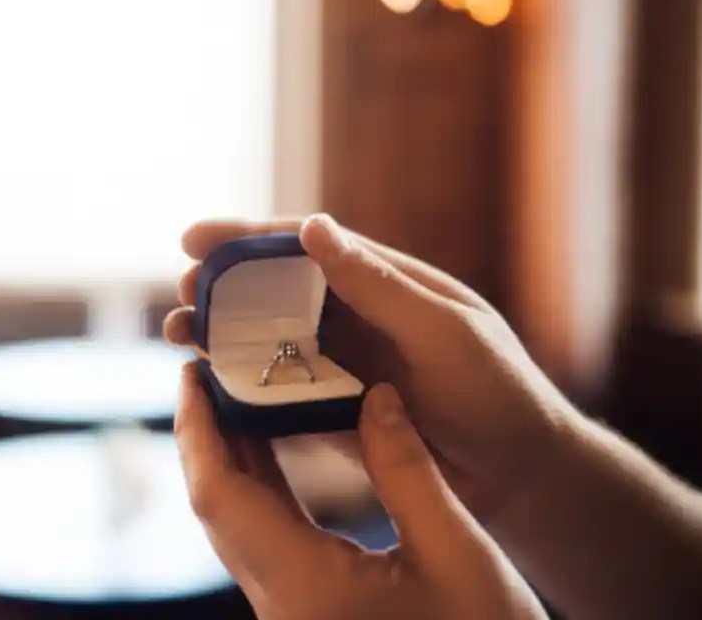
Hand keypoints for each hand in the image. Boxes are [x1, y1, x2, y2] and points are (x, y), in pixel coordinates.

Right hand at [163, 214, 576, 521]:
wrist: (523, 475)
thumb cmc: (497, 392)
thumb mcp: (440, 331)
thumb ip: (375, 283)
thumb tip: (311, 225)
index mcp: (386, 282)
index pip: (305, 246)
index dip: (247, 238)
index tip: (194, 238)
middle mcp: (360, 316)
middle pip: (275, 290)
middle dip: (221, 286)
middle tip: (178, 294)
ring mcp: (347, 364)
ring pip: (269, 340)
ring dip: (222, 334)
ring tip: (178, 337)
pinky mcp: (340, 411)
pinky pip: (281, 391)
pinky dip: (242, 384)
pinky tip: (208, 385)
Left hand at [175, 368, 546, 619]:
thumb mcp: (458, 553)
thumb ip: (407, 469)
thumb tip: (375, 393)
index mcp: (304, 587)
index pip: (218, 495)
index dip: (195, 429)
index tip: (191, 374)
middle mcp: (281, 605)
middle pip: (216, 508)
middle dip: (205, 436)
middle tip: (210, 370)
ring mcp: (292, 614)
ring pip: (238, 526)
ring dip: (231, 461)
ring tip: (239, 394)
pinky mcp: (309, 615)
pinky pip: (265, 542)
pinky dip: (262, 489)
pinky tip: (277, 451)